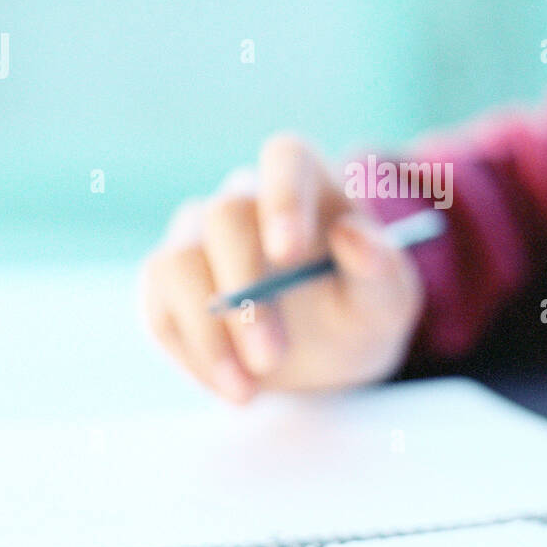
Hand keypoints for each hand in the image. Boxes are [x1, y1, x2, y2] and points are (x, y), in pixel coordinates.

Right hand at [140, 133, 424, 402]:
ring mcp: (197, 238)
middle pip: (225, 216)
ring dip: (210, 332)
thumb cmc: (360, 314)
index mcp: (307, 184)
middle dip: (247, 293)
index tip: (288, 254)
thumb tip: (352, 234)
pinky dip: (193, 355)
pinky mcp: (166, 285)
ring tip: (249, 389)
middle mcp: (244, 198)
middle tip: (273, 357)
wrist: (327, 360)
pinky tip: (235, 387)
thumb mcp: (387, 302)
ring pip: (177, 263)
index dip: (282, 198)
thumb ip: (380, 268)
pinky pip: (159, 309)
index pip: (285, 158)